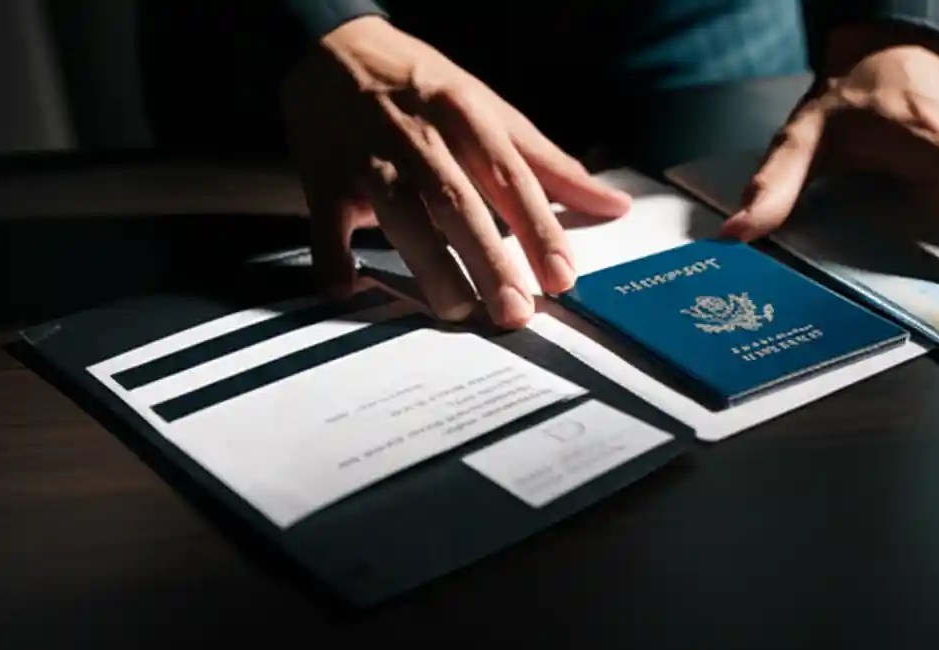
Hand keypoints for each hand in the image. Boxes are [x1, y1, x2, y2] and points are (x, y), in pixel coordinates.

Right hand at [282, 17, 631, 325]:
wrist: (333, 49)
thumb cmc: (428, 90)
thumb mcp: (493, 113)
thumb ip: (551, 166)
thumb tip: (615, 205)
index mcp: (467, 117)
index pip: (511, 178)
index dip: (539, 229)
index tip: (563, 276)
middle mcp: (420, 137)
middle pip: (457, 203)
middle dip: (488, 260)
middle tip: (515, 312)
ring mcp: (368, 158)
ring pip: (399, 216)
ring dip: (427, 266)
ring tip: (457, 310)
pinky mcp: (323, 177)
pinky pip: (326, 221)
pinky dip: (333, 256)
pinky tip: (346, 289)